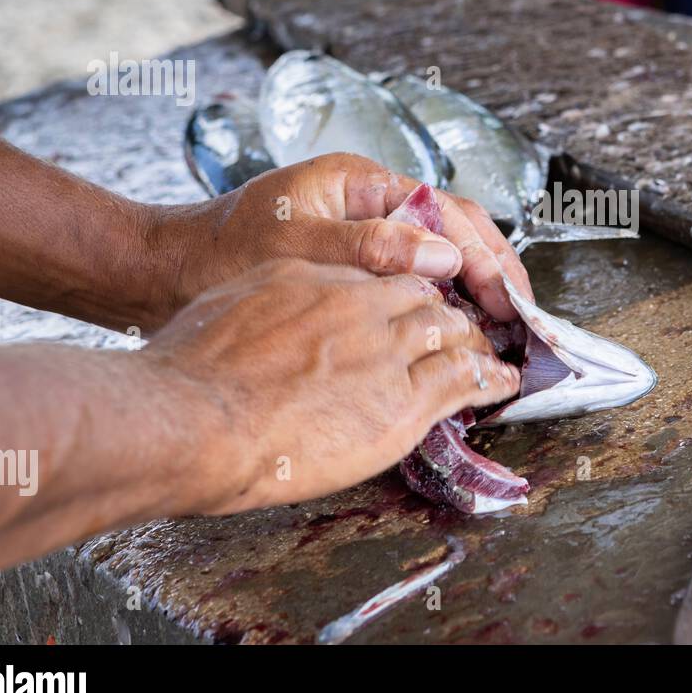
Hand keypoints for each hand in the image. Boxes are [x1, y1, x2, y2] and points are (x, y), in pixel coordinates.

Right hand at [140, 259, 521, 513]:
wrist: (193, 417)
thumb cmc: (189, 373)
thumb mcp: (228, 309)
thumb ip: (269, 306)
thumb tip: (278, 320)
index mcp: (314, 275)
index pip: (378, 275)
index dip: (402, 293)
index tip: (408, 307)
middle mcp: (358, 304)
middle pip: (423, 299)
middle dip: (449, 312)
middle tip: (466, 327)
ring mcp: (385, 350)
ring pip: (452, 333)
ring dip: (475, 343)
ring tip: (490, 354)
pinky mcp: (403, 401)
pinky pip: (464, 379)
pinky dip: (489, 379)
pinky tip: (502, 383)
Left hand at [148, 152, 533, 329]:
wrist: (164, 274)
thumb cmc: (221, 253)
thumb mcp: (298, 247)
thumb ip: (372, 246)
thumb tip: (445, 255)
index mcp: (361, 182)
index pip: (449, 212)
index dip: (488, 259)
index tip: (510, 303)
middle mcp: (369, 202)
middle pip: (456, 230)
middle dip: (495, 274)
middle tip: (522, 323)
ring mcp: (362, 232)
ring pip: (440, 256)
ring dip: (473, 292)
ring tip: (500, 332)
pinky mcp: (351, 265)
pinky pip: (413, 279)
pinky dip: (440, 305)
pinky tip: (452, 335)